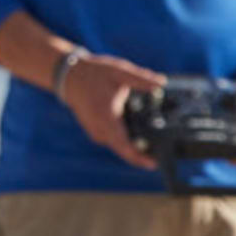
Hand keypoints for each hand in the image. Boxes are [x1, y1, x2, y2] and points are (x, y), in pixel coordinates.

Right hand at [59, 52, 168, 167]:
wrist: (69, 77)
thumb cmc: (93, 74)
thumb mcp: (119, 71)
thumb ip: (140, 79)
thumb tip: (161, 83)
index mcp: (106, 118)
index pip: (123, 146)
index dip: (139, 158)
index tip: (155, 164)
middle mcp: (100, 130)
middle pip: (124, 149)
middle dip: (144, 151)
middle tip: (166, 149)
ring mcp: (96, 133)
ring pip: (120, 145)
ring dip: (136, 145)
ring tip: (157, 140)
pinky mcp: (96, 132)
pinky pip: (115, 140)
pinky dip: (127, 138)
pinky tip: (141, 132)